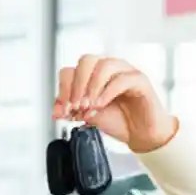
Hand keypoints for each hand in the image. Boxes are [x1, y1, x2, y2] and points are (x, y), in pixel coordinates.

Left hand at [55, 54, 177, 152]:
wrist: (139, 133)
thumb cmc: (117, 119)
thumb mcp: (87, 116)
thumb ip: (71, 111)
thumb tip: (55, 111)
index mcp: (92, 74)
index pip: (71, 70)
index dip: (64, 89)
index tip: (64, 109)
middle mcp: (108, 68)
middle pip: (86, 61)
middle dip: (77, 85)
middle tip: (76, 106)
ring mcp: (125, 71)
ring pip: (104, 66)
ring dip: (92, 87)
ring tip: (89, 107)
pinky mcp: (139, 80)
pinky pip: (122, 79)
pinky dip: (107, 93)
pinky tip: (101, 106)